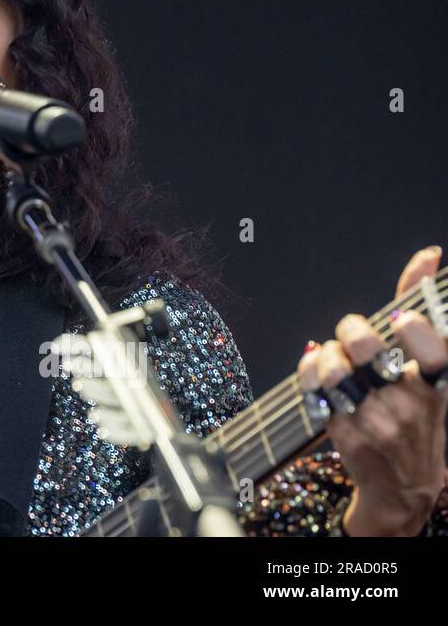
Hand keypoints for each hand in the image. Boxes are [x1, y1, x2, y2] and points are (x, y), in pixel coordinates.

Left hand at [296, 245, 447, 535]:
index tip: (402, 318)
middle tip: (353, 336)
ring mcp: (374, 421)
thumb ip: (423, 314)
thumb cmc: (416, 417)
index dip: (415, 329)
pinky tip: (317, 368)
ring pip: (334, 367)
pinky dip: (308, 369)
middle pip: (367, 351)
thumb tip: (427, 255)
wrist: (402, 487)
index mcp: (436, 387)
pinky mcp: (342, 432)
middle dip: (351, 331)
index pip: (434, 352)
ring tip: (335, 358)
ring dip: (327, 352)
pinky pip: (312, 386)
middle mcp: (408, 405)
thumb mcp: (430, 374)